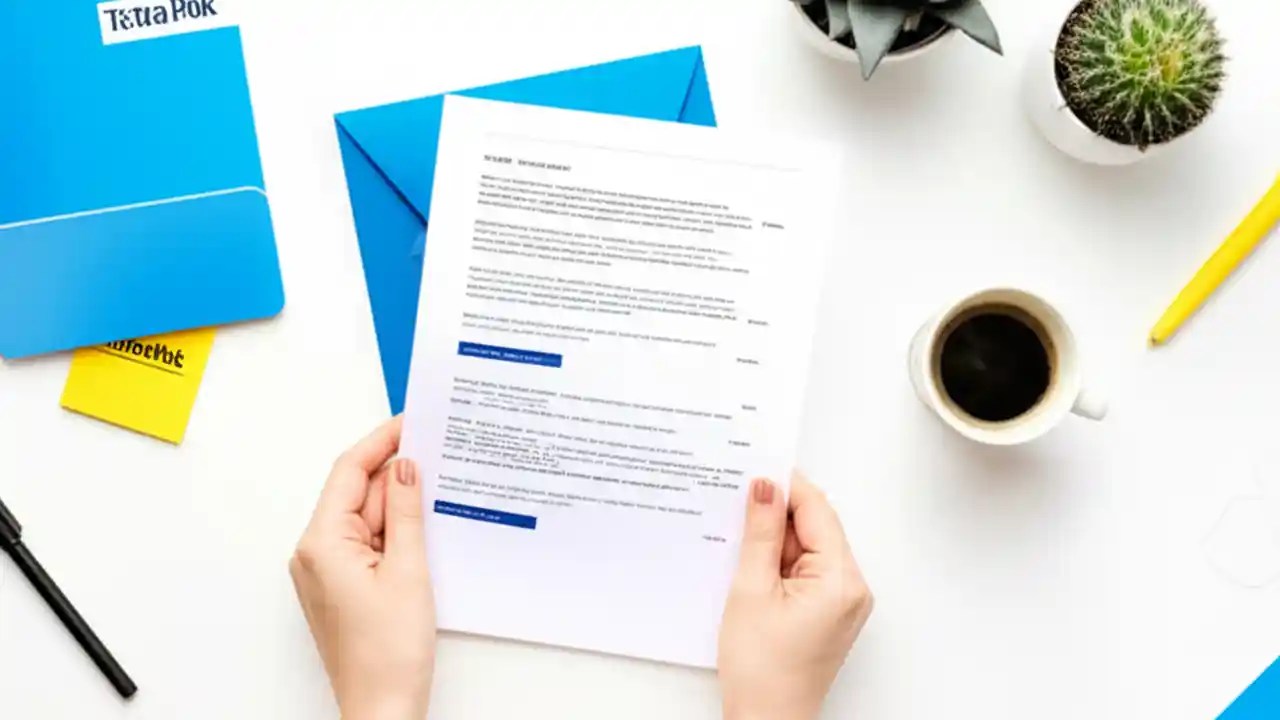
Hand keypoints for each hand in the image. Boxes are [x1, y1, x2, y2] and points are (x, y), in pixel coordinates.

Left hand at [290, 417, 435, 719]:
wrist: (383, 709)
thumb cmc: (388, 654)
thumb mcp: (409, 569)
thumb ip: (406, 511)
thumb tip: (406, 466)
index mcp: (322, 543)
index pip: (349, 472)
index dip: (381, 442)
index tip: (411, 421)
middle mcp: (315, 553)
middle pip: (357, 493)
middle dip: (397, 473)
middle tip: (440, 451)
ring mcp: (327, 571)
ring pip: (366, 518)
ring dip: (400, 504)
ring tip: (442, 489)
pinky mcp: (343, 586)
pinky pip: (369, 543)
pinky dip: (396, 530)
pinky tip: (425, 527)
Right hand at [718, 475, 873, 719]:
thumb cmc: (762, 671)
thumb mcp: (751, 589)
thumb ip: (759, 533)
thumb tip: (764, 488)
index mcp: (840, 580)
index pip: (818, 511)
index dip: (786, 486)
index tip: (757, 468)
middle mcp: (852, 588)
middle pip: (815, 527)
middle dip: (776, 513)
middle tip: (736, 501)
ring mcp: (842, 601)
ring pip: (808, 547)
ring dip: (774, 539)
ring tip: (737, 542)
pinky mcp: (828, 611)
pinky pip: (806, 569)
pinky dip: (779, 561)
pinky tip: (751, 565)